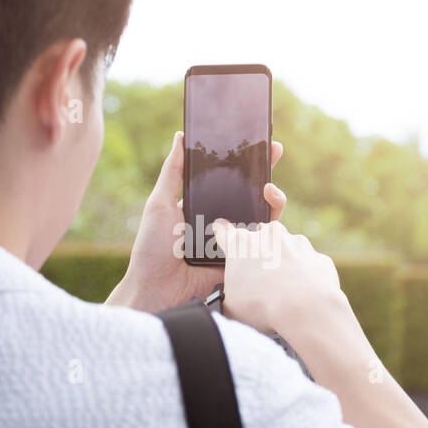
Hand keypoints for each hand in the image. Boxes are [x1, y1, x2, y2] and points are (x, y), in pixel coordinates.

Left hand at [106, 131, 284, 312]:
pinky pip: (263, 245)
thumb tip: (181, 137)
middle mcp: (222, 221)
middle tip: (275, 152)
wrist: (157, 291)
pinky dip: (270, 231)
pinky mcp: (243, 261)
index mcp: (203, 205)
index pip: (229, 179)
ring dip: (273, 200)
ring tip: (269, 190)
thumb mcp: (160, 204)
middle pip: (251, 195)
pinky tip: (268, 218)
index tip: (258, 141)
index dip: (244, 161)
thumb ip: (172, 172)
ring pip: (263, 218)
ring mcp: (235, 241)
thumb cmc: (153, 249)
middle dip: (266, 172)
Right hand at [210, 218, 347, 338]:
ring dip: (283, 260)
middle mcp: (268, 236)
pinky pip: (308, 263)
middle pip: (259, 236)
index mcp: (240, 245)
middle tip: (258, 277)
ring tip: (282, 287)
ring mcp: (295, 242)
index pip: (224, 231)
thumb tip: (230, 303)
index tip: (222, 231)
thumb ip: (227, 297)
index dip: (222, 232)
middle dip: (258, 252)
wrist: (304, 308)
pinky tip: (302, 291)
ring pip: (285, 246)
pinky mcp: (316, 256)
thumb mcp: (230, 307)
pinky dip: (305, 273)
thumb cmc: (262, 306)